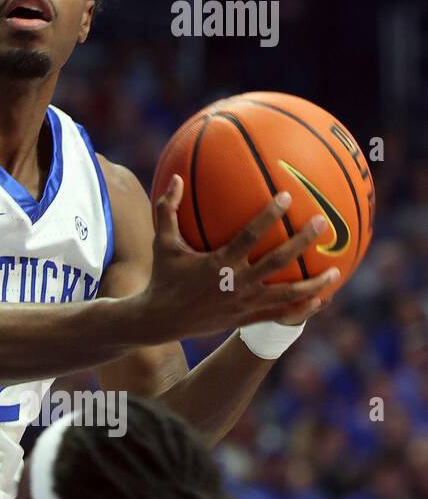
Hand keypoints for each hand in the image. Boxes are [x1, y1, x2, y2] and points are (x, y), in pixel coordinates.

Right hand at [139, 174, 338, 339]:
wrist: (161, 320)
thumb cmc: (163, 276)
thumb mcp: (163, 242)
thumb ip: (168, 209)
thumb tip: (175, 178)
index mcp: (218, 262)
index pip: (249, 236)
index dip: (269, 216)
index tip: (286, 197)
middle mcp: (236, 282)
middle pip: (277, 261)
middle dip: (302, 242)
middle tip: (322, 224)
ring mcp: (244, 303)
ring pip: (286, 292)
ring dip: (314, 283)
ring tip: (336, 272)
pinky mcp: (246, 319)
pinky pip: (279, 313)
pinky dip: (301, 308)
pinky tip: (321, 300)